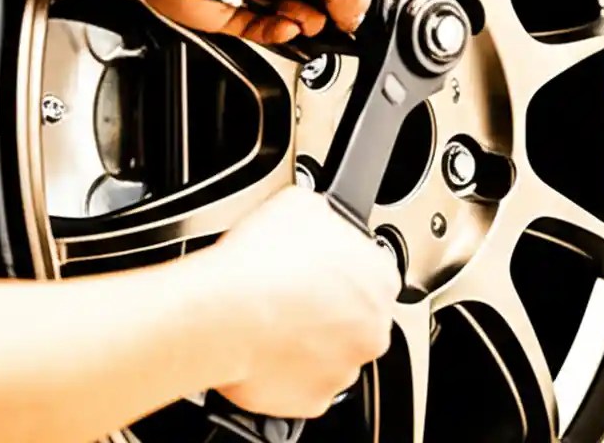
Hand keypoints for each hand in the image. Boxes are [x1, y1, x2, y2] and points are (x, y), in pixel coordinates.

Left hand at [128, 0, 369, 45]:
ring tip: (301, 19)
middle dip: (319, 6)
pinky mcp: (215, 3)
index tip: (348, 3)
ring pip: (279, 12)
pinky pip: (253, 30)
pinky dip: (273, 35)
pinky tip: (284, 29)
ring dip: (297, 23)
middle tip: (326, 12)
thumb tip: (355, 15)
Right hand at [203, 186, 400, 418]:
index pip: (371, 269)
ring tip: (270, 320)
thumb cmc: (261, 262)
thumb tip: (320, 217)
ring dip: (307, 339)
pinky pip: (302, 385)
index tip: (315, 264)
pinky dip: (284, 372)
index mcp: (379, 276)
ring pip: (331, 352)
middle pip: (356, 315)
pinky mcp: (312, 401)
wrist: (223, 314)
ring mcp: (344, 368)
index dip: (340, 264)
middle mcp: (373, 327)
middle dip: (327, 306)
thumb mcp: (301, 203)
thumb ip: (325, 217)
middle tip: (287, 291)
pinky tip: (261, 348)